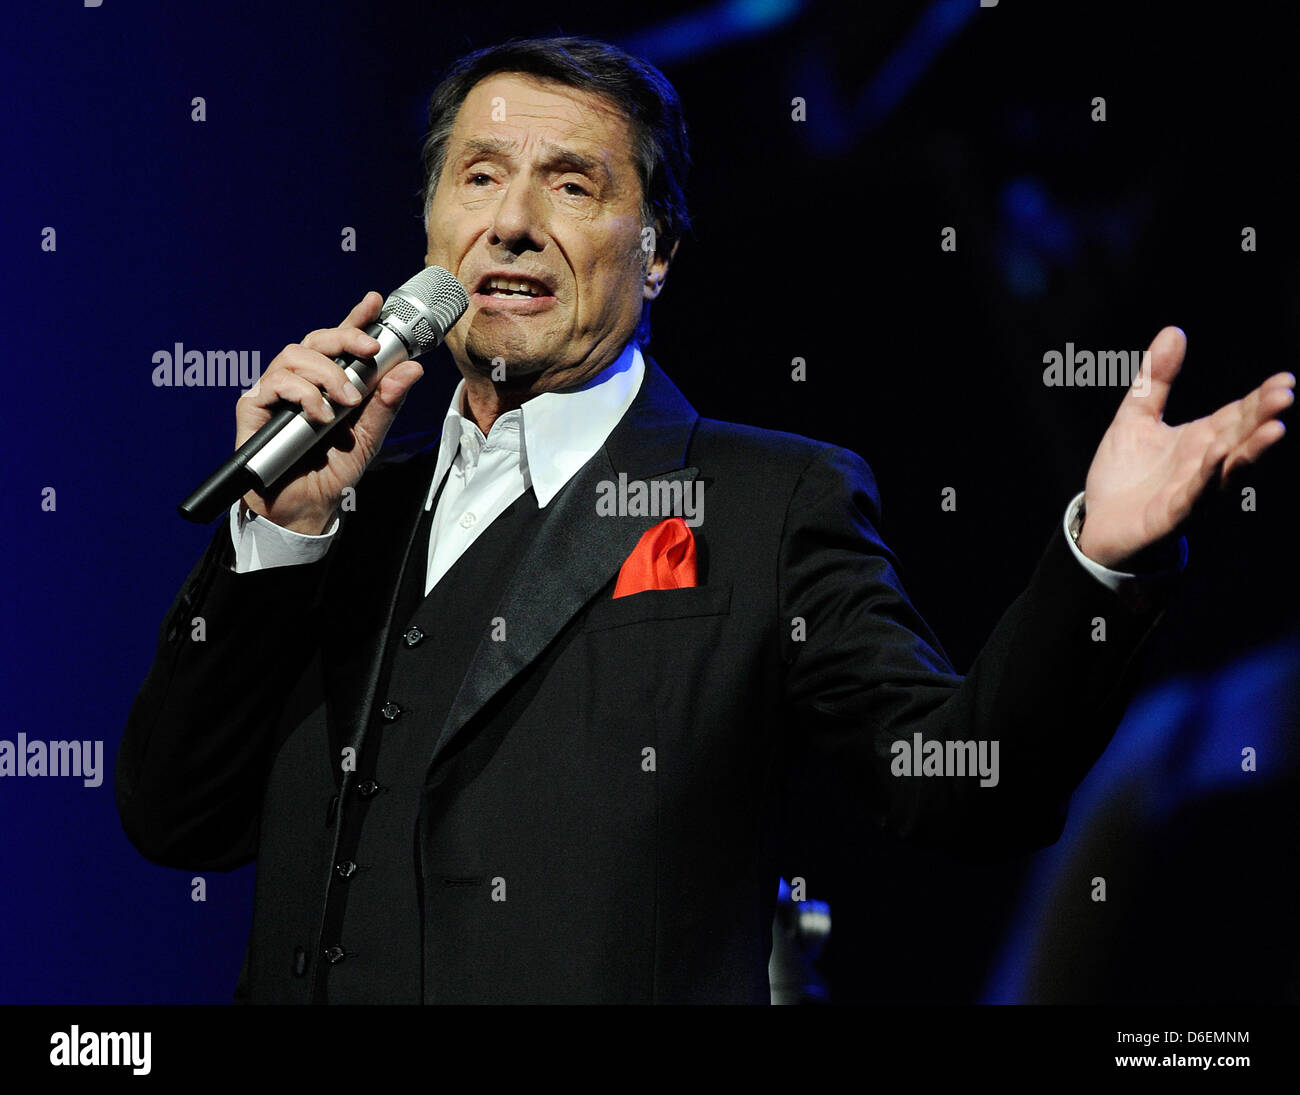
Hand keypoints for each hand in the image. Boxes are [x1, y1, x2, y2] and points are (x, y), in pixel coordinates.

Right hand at [236, 292, 423, 533]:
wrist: (305, 509)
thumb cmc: (333, 473)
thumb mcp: (369, 438)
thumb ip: (386, 404)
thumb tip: (410, 370)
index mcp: (330, 385)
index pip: (342, 344)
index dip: (356, 319)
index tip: (376, 302)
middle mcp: (302, 383)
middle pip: (316, 339)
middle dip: (344, 337)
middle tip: (370, 351)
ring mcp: (277, 393)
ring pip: (293, 355)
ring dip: (326, 372)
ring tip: (346, 401)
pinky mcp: (255, 409)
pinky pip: (273, 383)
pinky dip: (302, 394)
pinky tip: (319, 415)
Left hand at [1076, 326, 1293, 567]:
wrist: (1100, 523)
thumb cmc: (1124, 473)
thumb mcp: (1135, 416)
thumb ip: (1156, 379)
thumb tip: (1175, 330)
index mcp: (1201, 439)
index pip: (1238, 416)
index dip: (1260, 400)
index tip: (1285, 380)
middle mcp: (1205, 464)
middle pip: (1240, 438)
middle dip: (1263, 418)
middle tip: (1286, 395)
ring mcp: (1192, 491)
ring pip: (1227, 469)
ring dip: (1250, 450)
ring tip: (1274, 428)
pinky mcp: (1173, 515)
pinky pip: (1193, 494)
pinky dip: (1206, 476)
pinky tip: (1216, 456)